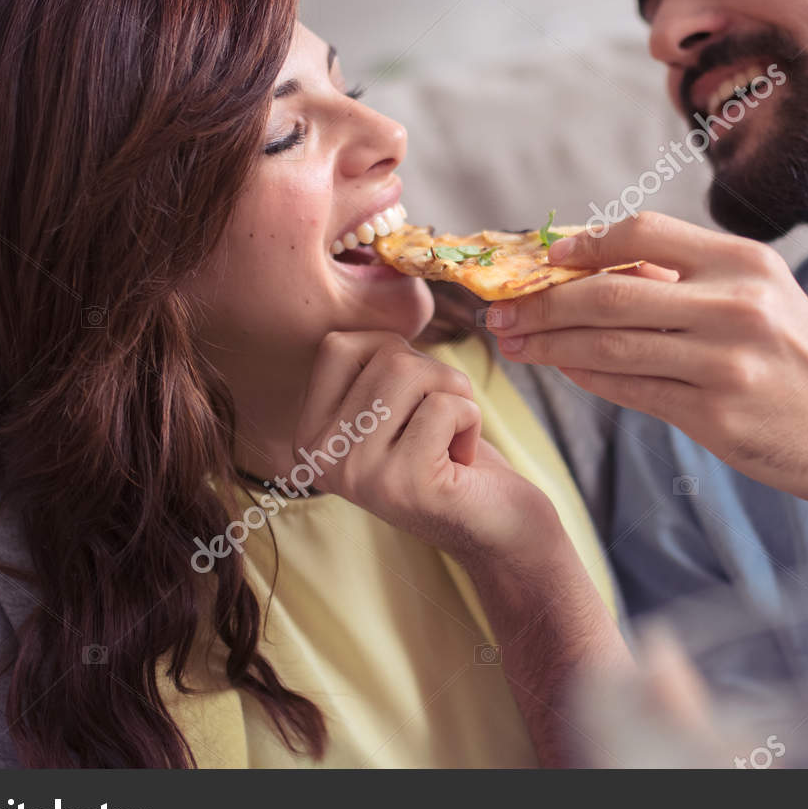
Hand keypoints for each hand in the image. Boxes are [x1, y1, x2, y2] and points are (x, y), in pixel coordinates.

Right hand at [294, 332, 562, 566]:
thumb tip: (374, 282)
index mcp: (308, 435)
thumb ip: (372, 365)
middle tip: (441, 429)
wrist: (499, 525)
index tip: (412, 406)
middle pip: (386, 356)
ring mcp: (358, 475)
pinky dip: (471, 422)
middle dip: (436, 378)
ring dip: (456, 397)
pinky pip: (447, 405)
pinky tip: (462, 463)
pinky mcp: (405, 484)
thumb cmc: (452, 453)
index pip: (340, 344)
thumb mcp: (396, 405)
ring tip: (451, 442)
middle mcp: (319, 459)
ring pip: (414, 373)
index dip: (396, 355)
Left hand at [486, 212, 807, 502]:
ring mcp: (726, 363)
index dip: (580, 244)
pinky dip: (587, 379)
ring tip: (514, 344)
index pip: (641, 233)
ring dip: (550, 345)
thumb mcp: (763, 300)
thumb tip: (597, 272)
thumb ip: (688, 284)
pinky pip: (630, 391)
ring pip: (609, 346)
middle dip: (542, 302)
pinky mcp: (717, 416)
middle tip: (501, 310)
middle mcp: (735, 305)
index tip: (540, 259)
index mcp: (744, 263)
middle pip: (609, 293)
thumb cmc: (805, 365)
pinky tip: (564, 371)